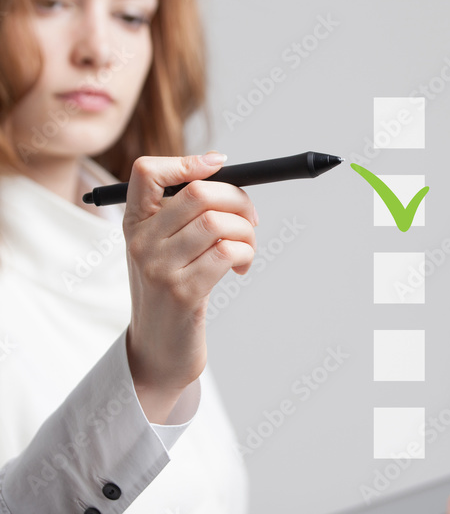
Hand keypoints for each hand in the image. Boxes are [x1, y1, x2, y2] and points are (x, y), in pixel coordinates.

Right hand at [123, 152, 257, 398]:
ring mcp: (159, 268)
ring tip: (246, 250)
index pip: (146, 172)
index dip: (187, 161)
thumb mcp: (163, 249)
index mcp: (133, 223)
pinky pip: (228, 252)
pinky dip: (246, 253)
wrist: (158, 351)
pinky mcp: (183, 293)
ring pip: (218, 223)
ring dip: (246, 232)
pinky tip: (241, 266)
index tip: (219, 166)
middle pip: (198, 193)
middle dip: (238, 199)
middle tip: (251, 218)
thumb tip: (226, 176)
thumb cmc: (171, 292)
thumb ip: (183, 215)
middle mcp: (141, 242)